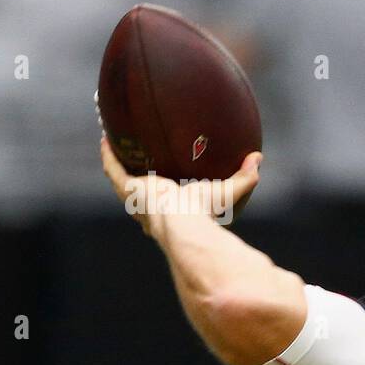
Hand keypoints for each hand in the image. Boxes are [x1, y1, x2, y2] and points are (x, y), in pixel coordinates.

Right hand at [100, 135, 261, 237]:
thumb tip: (258, 158)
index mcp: (174, 213)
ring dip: (119, 164)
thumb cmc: (207, 214)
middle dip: (139, 182)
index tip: (168, 184)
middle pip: (142, 194)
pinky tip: (106, 140)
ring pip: (123, 181)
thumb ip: (246, 177)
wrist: (184, 224)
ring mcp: (138, 200)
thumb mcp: (229, 192)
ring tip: (116, 147)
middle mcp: (152, 210)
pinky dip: (109, 156)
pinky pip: (114, 170)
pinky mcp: (129, 190)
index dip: (167, 195)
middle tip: (139, 162)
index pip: (169, 205)